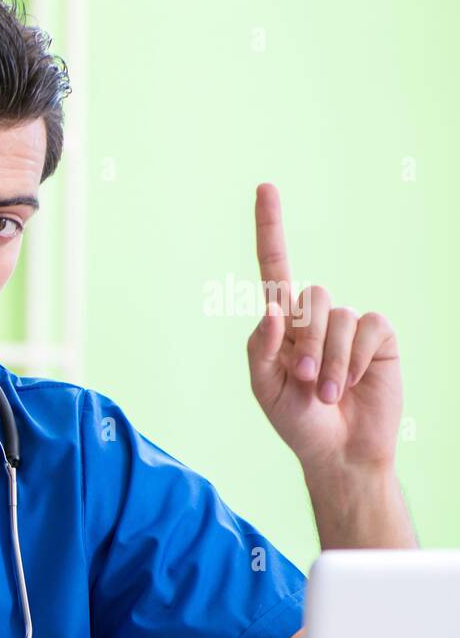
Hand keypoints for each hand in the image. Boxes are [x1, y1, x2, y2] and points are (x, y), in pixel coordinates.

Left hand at [245, 183, 402, 475]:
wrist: (339, 450)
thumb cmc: (296, 421)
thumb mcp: (265, 388)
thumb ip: (260, 349)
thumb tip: (271, 308)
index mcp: (282, 324)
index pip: (274, 268)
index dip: (270, 228)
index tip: (265, 187)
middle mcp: (315, 317)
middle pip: (310, 297)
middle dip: (305, 342)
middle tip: (306, 381)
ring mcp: (349, 324)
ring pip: (337, 316)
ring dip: (330, 359)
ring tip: (328, 393)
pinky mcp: (378, 336)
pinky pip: (366, 327)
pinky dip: (354, 358)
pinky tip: (353, 383)